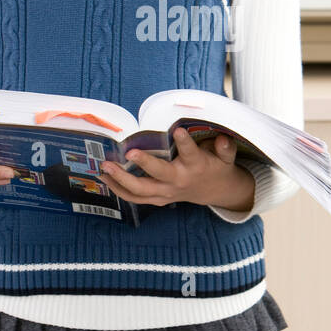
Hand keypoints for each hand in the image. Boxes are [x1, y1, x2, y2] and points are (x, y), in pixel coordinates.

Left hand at [97, 128, 255, 212]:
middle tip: (129, 153)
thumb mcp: (225, 156)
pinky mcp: (157, 199)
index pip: (191, 153)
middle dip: (144, 163)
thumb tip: (223, 138)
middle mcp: (179, 180)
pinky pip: (135, 198)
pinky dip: (119, 190)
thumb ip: (225, 148)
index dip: (185, 143)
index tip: (178, 131)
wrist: (213, 191)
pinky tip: (105, 179)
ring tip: (105, 167)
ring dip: (121, 180)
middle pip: (160, 174)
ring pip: (141, 190)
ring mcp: (166, 192)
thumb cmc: (215, 166)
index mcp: (196, 166)